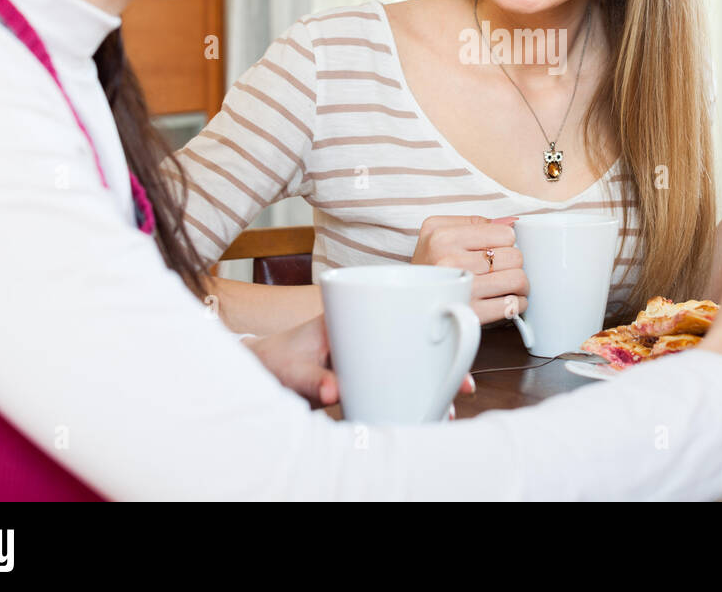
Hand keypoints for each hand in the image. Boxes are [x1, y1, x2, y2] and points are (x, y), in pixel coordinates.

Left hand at [245, 320, 477, 417]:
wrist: (259, 368)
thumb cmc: (274, 359)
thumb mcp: (291, 370)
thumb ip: (312, 381)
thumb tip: (335, 391)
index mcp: (352, 315)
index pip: (401, 310)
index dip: (433, 326)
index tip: (453, 346)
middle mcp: (366, 331)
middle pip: (415, 340)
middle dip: (443, 362)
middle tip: (463, 385)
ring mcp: (368, 353)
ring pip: (410, 363)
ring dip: (431, 381)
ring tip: (447, 406)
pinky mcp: (364, 375)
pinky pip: (396, 380)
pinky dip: (413, 393)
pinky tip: (425, 411)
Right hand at [412, 215, 528, 324]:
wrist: (408, 298)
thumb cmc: (429, 263)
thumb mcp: (437, 231)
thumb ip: (474, 223)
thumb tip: (511, 223)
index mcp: (442, 236)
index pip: (504, 233)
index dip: (507, 241)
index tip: (498, 249)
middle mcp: (450, 261)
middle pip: (514, 257)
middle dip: (515, 263)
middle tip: (507, 268)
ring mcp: (460, 289)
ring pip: (517, 280)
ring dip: (521, 284)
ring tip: (513, 284)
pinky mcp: (469, 314)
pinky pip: (510, 306)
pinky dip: (517, 303)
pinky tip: (509, 300)